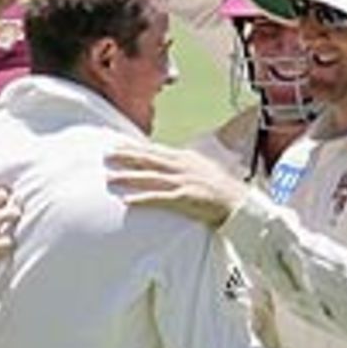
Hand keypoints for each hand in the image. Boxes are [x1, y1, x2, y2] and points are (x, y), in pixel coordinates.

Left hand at [106, 144, 247, 227]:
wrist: (240, 204)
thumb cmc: (221, 189)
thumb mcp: (201, 170)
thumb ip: (183, 166)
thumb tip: (168, 164)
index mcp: (184, 158)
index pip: (154, 150)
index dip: (135, 147)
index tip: (117, 143)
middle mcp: (182, 166)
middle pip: (149, 159)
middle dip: (127, 156)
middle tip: (106, 154)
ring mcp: (184, 181)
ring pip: (150, 176)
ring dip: (129, 176)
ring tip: (109, 177)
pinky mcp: (186, 197)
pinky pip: (160, 198)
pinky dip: (143, 198)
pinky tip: (128, 200)